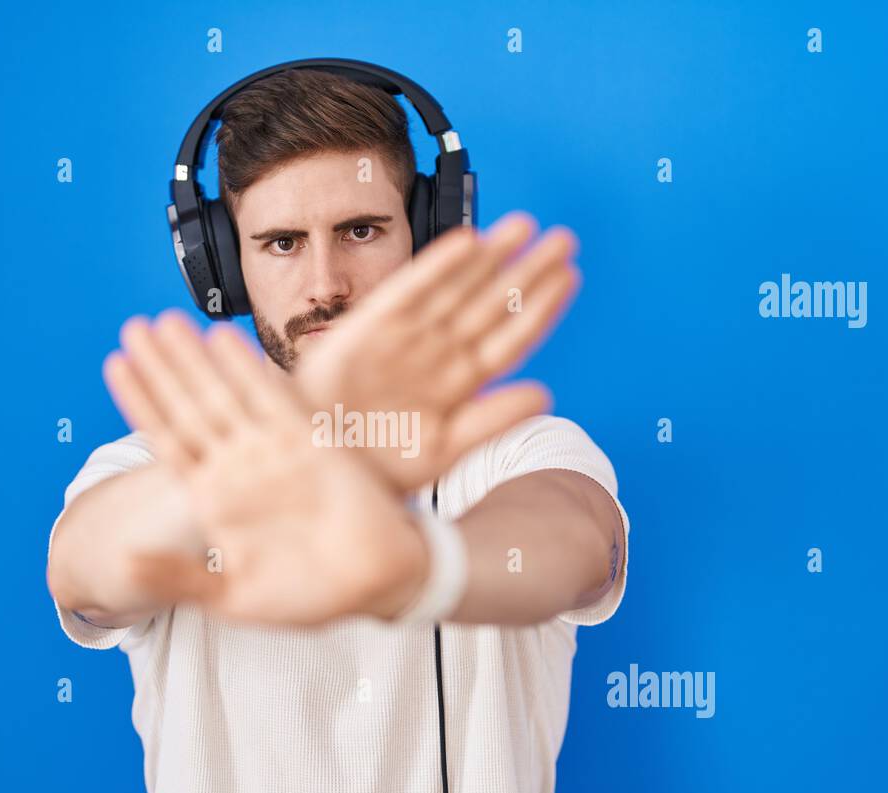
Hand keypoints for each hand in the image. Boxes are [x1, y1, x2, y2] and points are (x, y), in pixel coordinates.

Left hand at [101, 311, 429, 625]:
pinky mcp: (310, 440)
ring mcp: (272, 450)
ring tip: (167, 321)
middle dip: (163, 367)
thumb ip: (178, 576)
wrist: (376, 585)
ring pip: (223, 394)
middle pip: (190, 406)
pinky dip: (247, 369)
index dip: (141, 403)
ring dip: (195, 359)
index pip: (168, 440)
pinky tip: (223, 339)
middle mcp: (239, 466)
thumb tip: (123, 564)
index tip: (115, 366)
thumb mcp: (231, 596)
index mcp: (214, 498)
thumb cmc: (307, 596)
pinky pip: (272, 396)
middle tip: (133, 327)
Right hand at [293, 211, 581, 492]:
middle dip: (526, 272)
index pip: (509, 340)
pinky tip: (466, 243)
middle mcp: (436, 355)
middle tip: (563, 240)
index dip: (540, 310)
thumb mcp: (442, 452)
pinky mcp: (370, 328)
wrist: (317, 469)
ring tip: (523, 227)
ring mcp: (404, 338)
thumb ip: (491, 421)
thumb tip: (545, 394)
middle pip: (490, 306)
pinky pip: (410, 290)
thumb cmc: (376, 468)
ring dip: (489, 258)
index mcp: (458, 385)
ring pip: (456, 290)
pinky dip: (436, 266)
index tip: (570, 279)